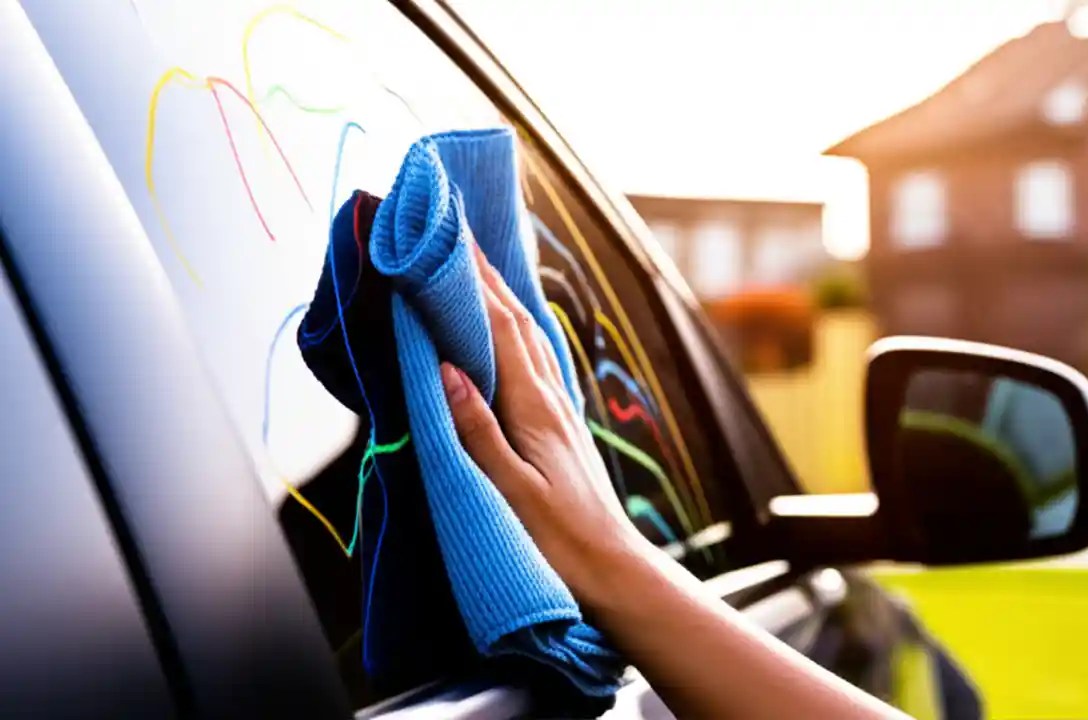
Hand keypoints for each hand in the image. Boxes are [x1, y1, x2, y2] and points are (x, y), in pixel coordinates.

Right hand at [440, 247, 649, 609]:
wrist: (615, 571)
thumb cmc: (560, 542)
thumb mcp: (508, 492)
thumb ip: (477, 430)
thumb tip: (446, 368)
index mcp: (535, 409)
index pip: (500, 330)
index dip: (474, 284)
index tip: (448, 242)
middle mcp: (552, 401)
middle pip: (518, 324)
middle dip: (487, 278)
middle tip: (458, 237)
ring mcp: (561, 414)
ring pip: (531, 341)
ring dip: (503, 301)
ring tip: (480, 272)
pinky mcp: (562, 431)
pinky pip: (538, 365)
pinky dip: (519, 337)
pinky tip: (517, 339)